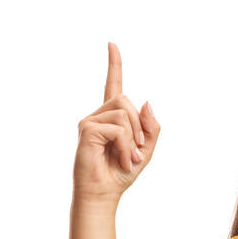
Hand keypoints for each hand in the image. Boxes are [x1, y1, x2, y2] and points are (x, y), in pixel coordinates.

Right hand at [73, 41, 160, 203]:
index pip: (113, 85)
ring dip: (133, 139)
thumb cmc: (120, 174)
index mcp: (112, 117)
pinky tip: (122, 159)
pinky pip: (117, 128)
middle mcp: (98, 115)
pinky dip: (126, 145)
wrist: (103, 194)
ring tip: (129, 159)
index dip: (114, 64)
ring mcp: (90, 121)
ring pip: (124, 113)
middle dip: (139, 126)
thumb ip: (150, 127)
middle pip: (126, 101)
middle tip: (137, 152)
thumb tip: (145, 102)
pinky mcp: (86, 130)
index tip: (112, 44)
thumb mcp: (145, 150)